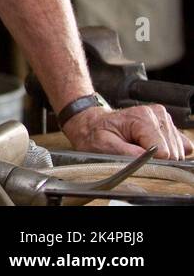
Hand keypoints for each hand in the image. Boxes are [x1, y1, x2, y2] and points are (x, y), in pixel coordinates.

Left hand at [62, 104, 192, 160]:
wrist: (94, 124)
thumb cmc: (96, 134)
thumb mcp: (103, 145)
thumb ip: (126, 153)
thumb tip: (148, 160)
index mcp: (142, 117)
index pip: (164, 153)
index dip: (150, 161)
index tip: (134, 158)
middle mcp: (157, 114)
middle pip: (172, 153)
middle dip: (155, 159)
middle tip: (133, 152)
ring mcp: (165, 120)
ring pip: (178, 152)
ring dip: (160, 157)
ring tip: (138, 148)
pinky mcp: (170, 127)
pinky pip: (182, 147)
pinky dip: (168, 154)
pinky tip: (151, 149)